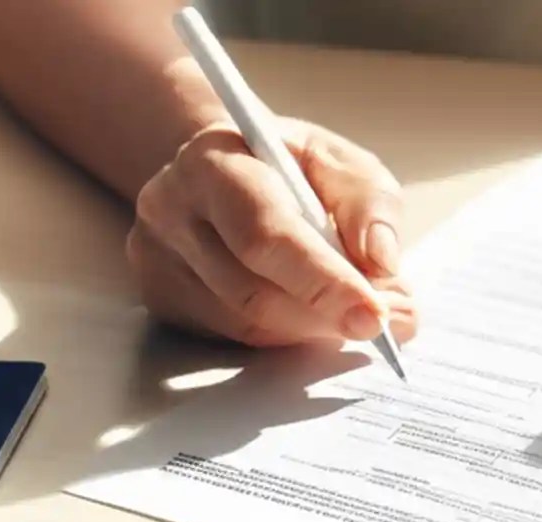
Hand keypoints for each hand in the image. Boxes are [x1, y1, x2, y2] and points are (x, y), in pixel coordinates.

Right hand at [126, 117, 416, 346]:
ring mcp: (159, 260)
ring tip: (356, 313)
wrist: (224, 168)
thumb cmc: (288, 166)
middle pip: (253, 291)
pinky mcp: (162, 298)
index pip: (265, 235)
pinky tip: (312, 316)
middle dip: (327, 316)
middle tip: (382, 323)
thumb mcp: (340, 162)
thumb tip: (382, 264)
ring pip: (246, 324)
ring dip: (313, 330)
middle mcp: (172, 211)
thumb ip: (369, 206)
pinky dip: (287, 336)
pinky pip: (233, 338)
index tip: (373, 316)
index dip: (323, 281)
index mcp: (213, 162)